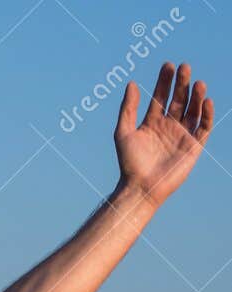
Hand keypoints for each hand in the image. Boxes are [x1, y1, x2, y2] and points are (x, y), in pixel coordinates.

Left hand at [115, 62, 212, 207]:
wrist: (140, 188)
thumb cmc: (129, 163)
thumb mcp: (123, 133)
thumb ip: (128, 109)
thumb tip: (132, 83)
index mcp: (152, 122)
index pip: (161, 96)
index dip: (165, 81)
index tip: (168, 66)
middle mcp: (169, 126)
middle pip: (179, 99)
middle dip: (182, 83)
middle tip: (184, 68)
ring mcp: (182, 135)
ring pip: (193, 110)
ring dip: (196, 96)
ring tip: (198, 83)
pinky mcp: (193, 147)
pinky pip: (203, 127)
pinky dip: (206, 114)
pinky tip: (206, 101)